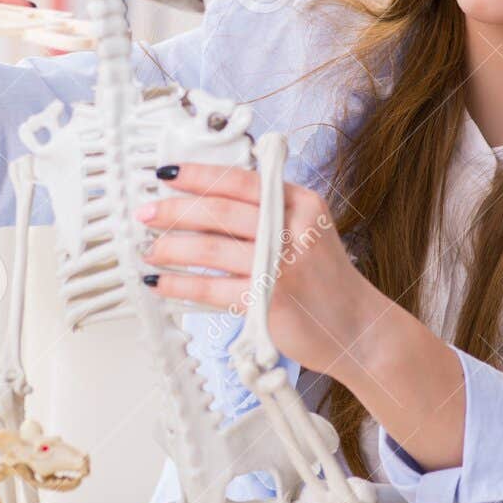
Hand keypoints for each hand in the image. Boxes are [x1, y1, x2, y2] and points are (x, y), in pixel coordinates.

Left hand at [135, 162, 392, 381]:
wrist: (357, 328)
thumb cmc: (323, 281)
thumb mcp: (307, 231)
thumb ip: (269, 212)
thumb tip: (206, 199)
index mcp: (302, 203)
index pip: (240, 180)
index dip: (198, 175)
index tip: (166, 173)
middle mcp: (294, 229)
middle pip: (219, 210)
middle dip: (174, 210)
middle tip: (145, 213)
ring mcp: (282, 266)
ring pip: (210, 248)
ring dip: (171, 248)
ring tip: (149, 249)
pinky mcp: (270, 301)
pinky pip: (212, 288)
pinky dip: (180, 284)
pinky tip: (160, 282)